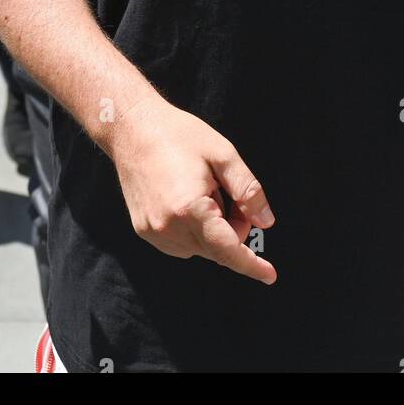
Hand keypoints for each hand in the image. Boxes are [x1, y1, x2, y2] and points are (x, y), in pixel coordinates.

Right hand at [107, 94, 276, 283]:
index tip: (270, 276)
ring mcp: (153, 232)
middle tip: (229, 192)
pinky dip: (194, 230)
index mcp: (190, 209)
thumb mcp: (223, 154)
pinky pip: (181, 243)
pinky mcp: (144, 231)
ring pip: (199, 248)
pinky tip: (187, 199)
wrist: (132, 128)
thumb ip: (247, 190)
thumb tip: (266, 222)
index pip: (227, 249)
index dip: (251, 265)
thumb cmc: (179, 135)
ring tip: (204, 190)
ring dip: (212, 230)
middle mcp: (168, 228)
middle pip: (216, 249)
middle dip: (233, 229)